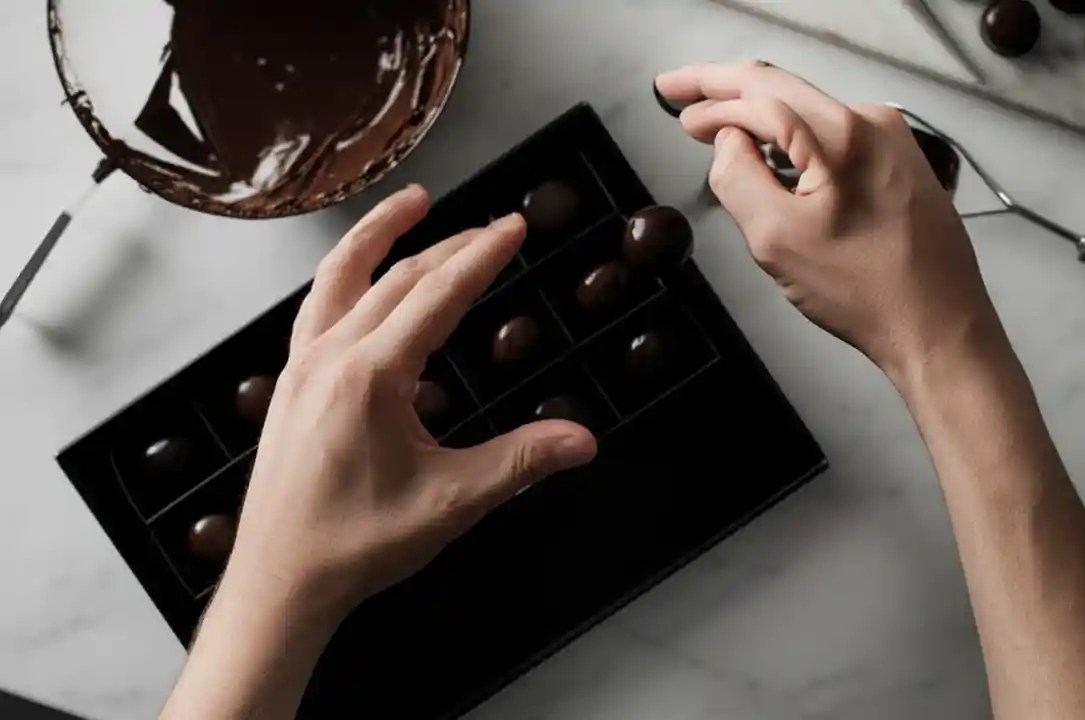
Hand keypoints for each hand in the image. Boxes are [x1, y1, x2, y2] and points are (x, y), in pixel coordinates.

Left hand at [227, 185, 597, 621]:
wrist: (280, 581)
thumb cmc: (358, 544)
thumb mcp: (451, 502)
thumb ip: (520, 463)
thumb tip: (583, 440)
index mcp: (371, 375)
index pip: (437, 295)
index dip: (482, 257)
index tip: (514, 226)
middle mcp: (330, 355)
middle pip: (397, 278)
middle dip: (451, 246)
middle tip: (495, 227)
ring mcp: (302, 365)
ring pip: (342, 277)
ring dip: (380, 234)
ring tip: (414, 202)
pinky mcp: (290, 383)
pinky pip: (317, 306)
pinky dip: (345, 274)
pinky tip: (360, 277)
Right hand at [656, 62, 1005, 382]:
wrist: (939, 327)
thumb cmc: (866, 293)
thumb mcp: (776, 239)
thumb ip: (738, 177)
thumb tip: (727, 141)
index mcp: (843, 134)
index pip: (759, 90)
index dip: (708, 93)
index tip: (673, 99)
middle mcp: (873, 123)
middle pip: (783, 90)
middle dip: (726, 93)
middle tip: (680, 95)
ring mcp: (892, 142)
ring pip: (807, 113)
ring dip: (759, 118)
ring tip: (716, 128)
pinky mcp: (900, 165)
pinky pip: (833, 136)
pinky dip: (793, 140)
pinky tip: (770, 155)